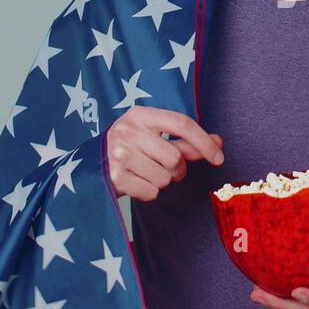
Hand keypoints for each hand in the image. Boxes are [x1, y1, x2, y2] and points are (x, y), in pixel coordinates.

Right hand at [106, 106, 223, 201]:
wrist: (88, 166)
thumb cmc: (129, 148)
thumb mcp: (153, 137)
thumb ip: (184, 140)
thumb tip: (218, 142)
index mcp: (140, 115)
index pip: (182, 124)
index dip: (205, 142)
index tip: (219, 158)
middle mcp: (127, 131)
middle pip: (176, 158)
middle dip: (179, 170)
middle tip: (167, 169)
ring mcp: (118, 155)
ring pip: (165, 178)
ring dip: (163, 181)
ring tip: (146, 174)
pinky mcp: (114, 178)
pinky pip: (151, 192)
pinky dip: (149, 192)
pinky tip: (136, 182)